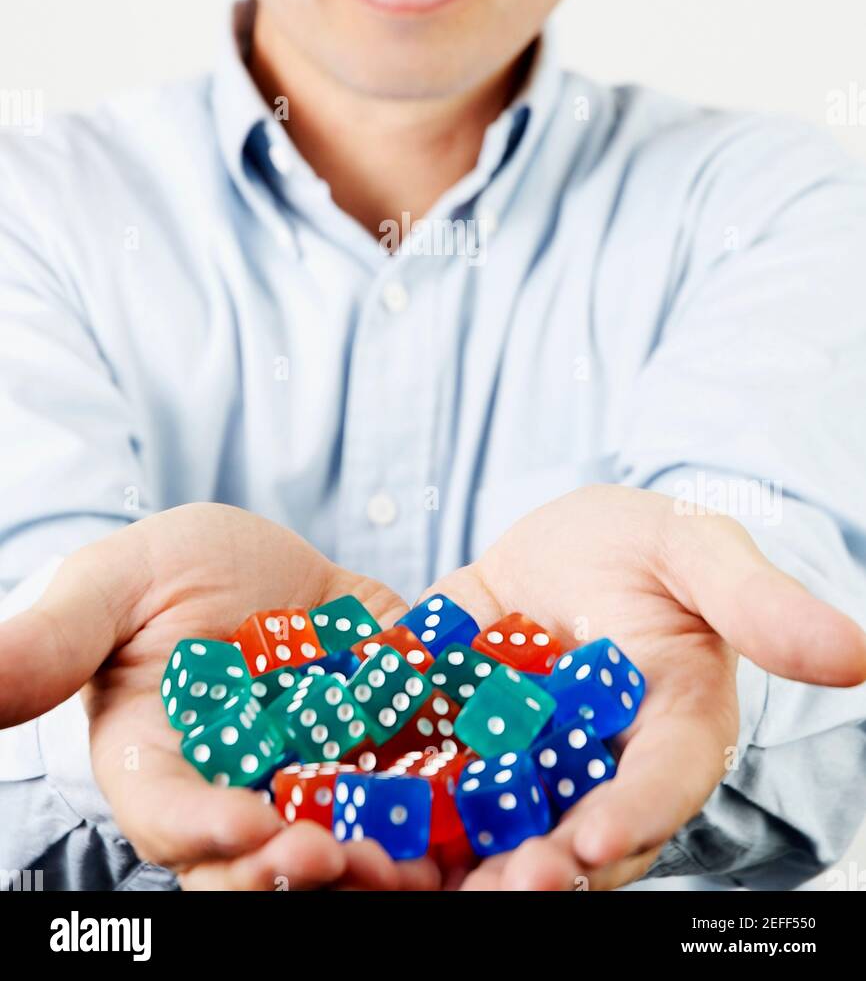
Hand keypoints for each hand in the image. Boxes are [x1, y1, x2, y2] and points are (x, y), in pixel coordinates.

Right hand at [0, 502, 439, 891]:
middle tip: (335, 857)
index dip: (203, 829)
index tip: (243, 825)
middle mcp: (239, 796)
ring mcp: (319, 786)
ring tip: (410, 862)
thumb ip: (53, 640)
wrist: (272, 560)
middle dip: (294, 871)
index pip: (170, 815)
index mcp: (158, 766)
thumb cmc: (173, 571)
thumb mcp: (115, 585)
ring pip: (342, 848)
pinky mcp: (389, 760)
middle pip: (258, 863)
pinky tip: (477, 815)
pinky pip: (418, 800)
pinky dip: (444, 816)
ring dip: (373, 865)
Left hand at [424, 484, 865, 890]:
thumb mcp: (697, 551)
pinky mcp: (451, 748)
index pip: (661, 786)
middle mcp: (594, 772)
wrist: (559, 539)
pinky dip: (381, 807)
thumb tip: (859, 655)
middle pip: (571, 837)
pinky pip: (417, 786)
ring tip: (401, 874)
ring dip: (451, 861)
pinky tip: (335, 815)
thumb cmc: (646, 544)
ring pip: (489, 831)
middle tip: (497, 884)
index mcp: (670, 733)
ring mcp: (518, 770)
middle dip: (536, 869)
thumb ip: (759, 603)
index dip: (632, 816)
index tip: (591, 840)